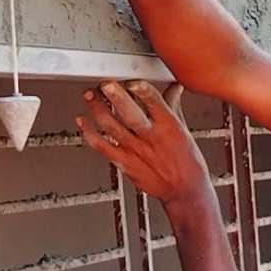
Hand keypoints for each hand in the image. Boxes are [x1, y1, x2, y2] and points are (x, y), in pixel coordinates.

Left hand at [78, 80, 213, 210]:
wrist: (185, 191)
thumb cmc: (188, 162)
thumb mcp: (183, 129)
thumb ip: (173, 106)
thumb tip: (175, 87)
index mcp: (169, 125)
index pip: (154, 102)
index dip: (141, 89)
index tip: (131, 79)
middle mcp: (151, 137)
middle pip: (130, 114)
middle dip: (115, 97)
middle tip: (105, 83)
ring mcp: (135, 151)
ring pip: (112, 127)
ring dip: (97, 110)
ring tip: (89, 95)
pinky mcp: (124, 163)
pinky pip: (101, 147)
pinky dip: (89, 133)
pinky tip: (82, 121)